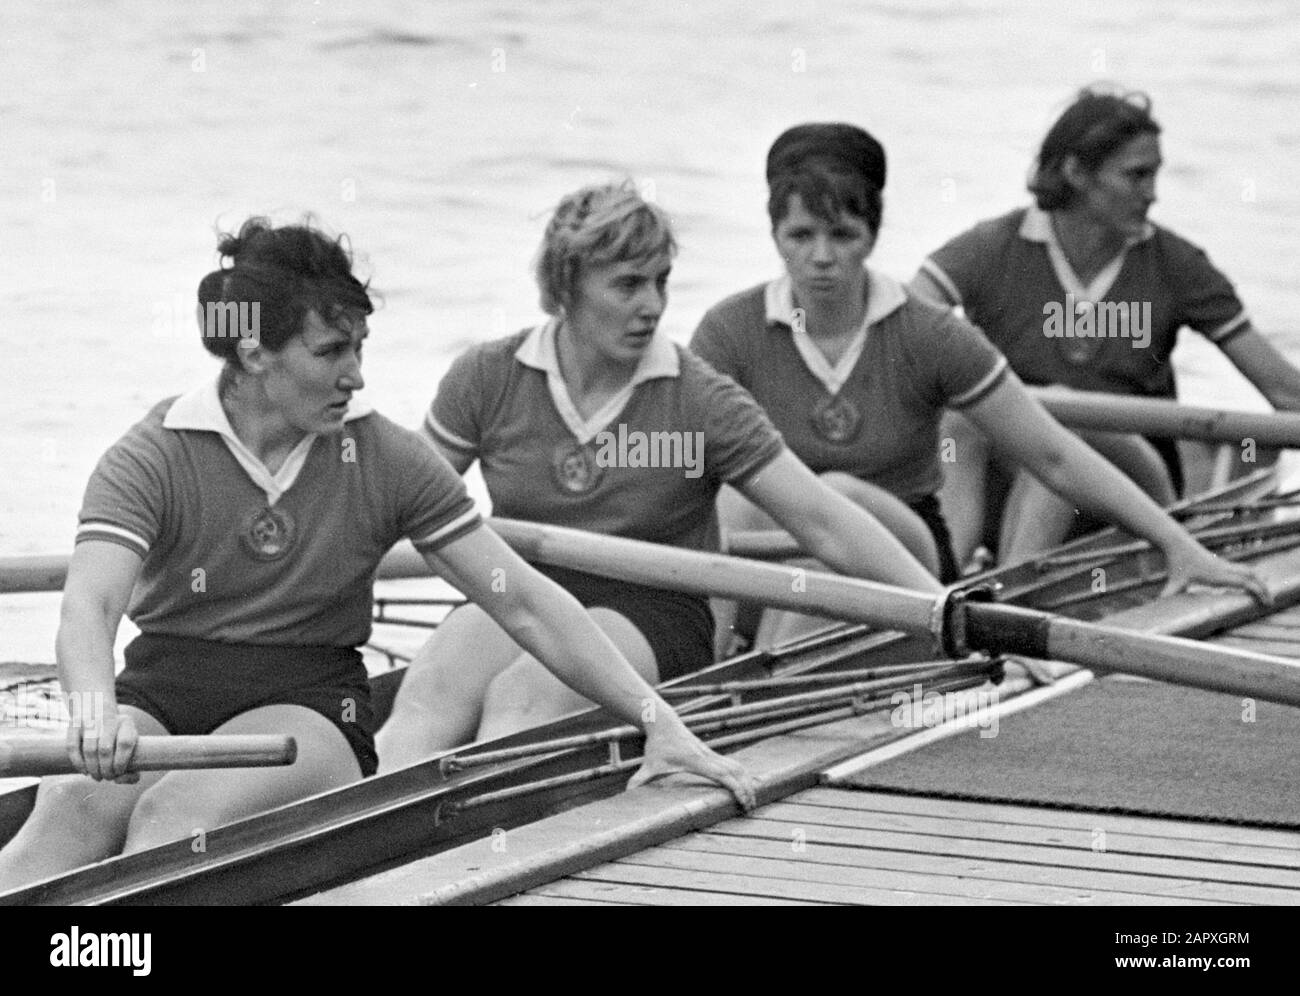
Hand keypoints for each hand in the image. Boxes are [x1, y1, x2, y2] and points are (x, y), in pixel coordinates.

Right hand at [66, 707, 138, 782]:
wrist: (98, 711)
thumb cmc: (117, 739)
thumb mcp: (130, 747)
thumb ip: (132, 769)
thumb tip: (120, 780)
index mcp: (126, 722)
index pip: (125, 743)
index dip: (121, 762)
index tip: (119, 772)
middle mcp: (108, 719)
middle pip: (105, 749)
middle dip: (106, 769)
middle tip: (107, 777)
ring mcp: (90, 720)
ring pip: (89, 750)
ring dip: (93, 769)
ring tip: (97, 777)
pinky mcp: (74, 724)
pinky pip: (72, 747)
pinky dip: (78, 763)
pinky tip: (85, 772)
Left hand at [629, 718, 757, 811]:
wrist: (664, 722)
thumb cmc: (657, 744)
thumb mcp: (649, 763)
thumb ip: (640, 778)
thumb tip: (627, 791)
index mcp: (698, 761)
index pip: (723, 776)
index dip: (736, 788)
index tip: (744, 801)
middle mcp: (709, 756)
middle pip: (736, 772)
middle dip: (746, 789)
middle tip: (751, 807)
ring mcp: (712, 753)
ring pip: (737, 766)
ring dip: (747, 780)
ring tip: (751, 798)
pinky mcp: (711, 753)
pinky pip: (732, 763)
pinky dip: (741, 773)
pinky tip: (744, 783)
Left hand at [1161, 542, 1271, 605]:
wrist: (1177, 542)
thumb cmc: (1176, 563)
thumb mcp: (1173, 582)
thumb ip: (1168, 594)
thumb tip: (1158, 605)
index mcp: (1217, 575)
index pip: (1244, 583)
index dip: (1257, 592)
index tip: (1266, 602)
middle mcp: (1224, 569)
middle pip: (1252, 576)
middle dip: (1263, 588)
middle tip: (1270, 601)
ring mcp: (1224, 564)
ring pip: (1248, 570)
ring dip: (1259, 580)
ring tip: (1266, 592)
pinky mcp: (1221, 562)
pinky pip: (1241, 568)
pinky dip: (1251, 575)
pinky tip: (1253, 581)